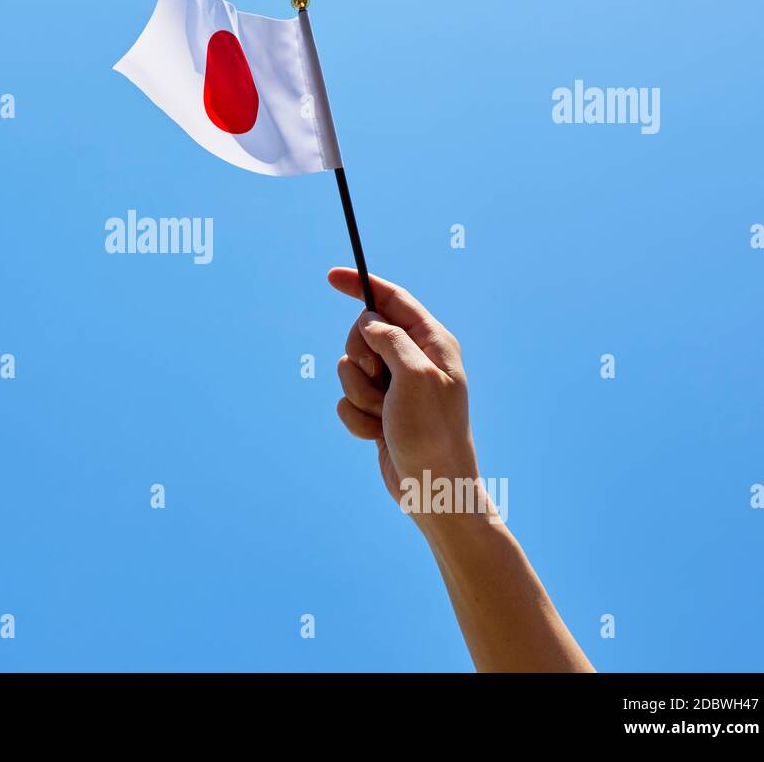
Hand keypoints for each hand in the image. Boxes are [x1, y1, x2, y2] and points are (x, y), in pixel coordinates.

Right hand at [329, 268, 479, 517]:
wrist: (432, 488)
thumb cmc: (431, 432)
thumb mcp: (415, 376)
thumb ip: (391, 339)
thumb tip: (369, 322)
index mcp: (431, 343)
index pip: (393, 300)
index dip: (362, 285)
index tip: (331, 275)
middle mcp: (413, 360)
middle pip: (363, 334)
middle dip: (359, 358)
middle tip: (378, 381)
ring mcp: (395, 387)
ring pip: (350, 369)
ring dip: (358, 394)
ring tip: (382, 415)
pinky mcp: (379, 411)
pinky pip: (347, 400)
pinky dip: (356, 418)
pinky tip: (376, 435)